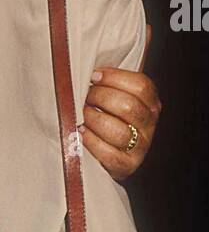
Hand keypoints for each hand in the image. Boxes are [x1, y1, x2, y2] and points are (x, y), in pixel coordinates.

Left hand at [80, 66, 160, 180]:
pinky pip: (108, 154)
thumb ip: (108, 82)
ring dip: (94, 119)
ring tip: (82, 115)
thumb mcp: (114, 98)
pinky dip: (91, 141)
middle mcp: (149, 124)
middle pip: (128, 107)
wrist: (109, 155)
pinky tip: (81, 133)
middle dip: (100, 98)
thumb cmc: (107, 118)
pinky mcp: (126, 165)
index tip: (94, 76)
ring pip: (119, 131)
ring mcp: (140, 147)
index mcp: (150, 103)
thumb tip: (87, 66)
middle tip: (85, 97)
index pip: (141, 86)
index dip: (115, 78)